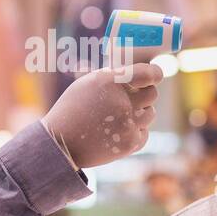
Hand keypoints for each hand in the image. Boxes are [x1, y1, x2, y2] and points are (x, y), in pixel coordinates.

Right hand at [41, 63, 161, 168]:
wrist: (61, 142)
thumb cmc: (74, 109)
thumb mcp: (88, 83)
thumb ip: (114, 77)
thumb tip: (143, 73)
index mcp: (109, 82)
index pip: (147, 74)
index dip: (154, 74)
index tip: (155, 76)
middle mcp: (121, 101)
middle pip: (152, 94)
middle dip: (144, 95)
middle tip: (130, 99)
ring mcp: (128, 123)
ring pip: (150, 113)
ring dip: (139, 114)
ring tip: (117, 117)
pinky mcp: (131, 142)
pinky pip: (144, 132)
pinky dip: (134, 132)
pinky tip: (115, 132)